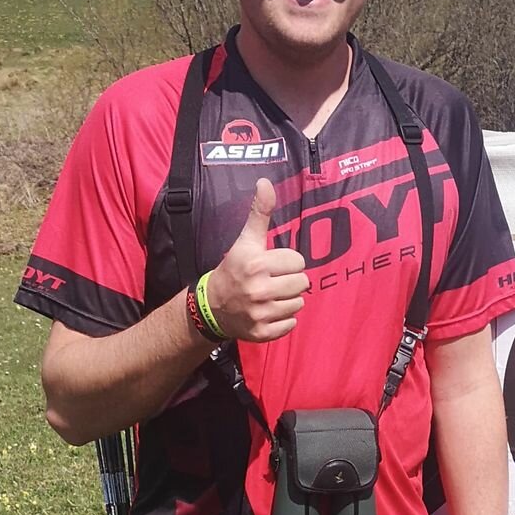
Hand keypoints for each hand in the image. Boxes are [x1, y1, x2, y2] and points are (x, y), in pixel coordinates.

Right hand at [206, 179, 308, 341]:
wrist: (212, 307)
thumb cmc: (234, 269)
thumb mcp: (245, 240)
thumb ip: (259, 212)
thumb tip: (265, 182)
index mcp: (256, 265)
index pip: (298, 261)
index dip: (287, 262)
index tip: (272, 265)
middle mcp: (259, 290)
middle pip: (302, 283)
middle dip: (290, 281)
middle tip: (272, 281)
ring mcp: (261, 314)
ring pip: (299, 303)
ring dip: (288, 300)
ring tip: (270, 296)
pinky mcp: (263, 332)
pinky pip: (291, 324)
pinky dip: (283, 319)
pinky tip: (267, 312)